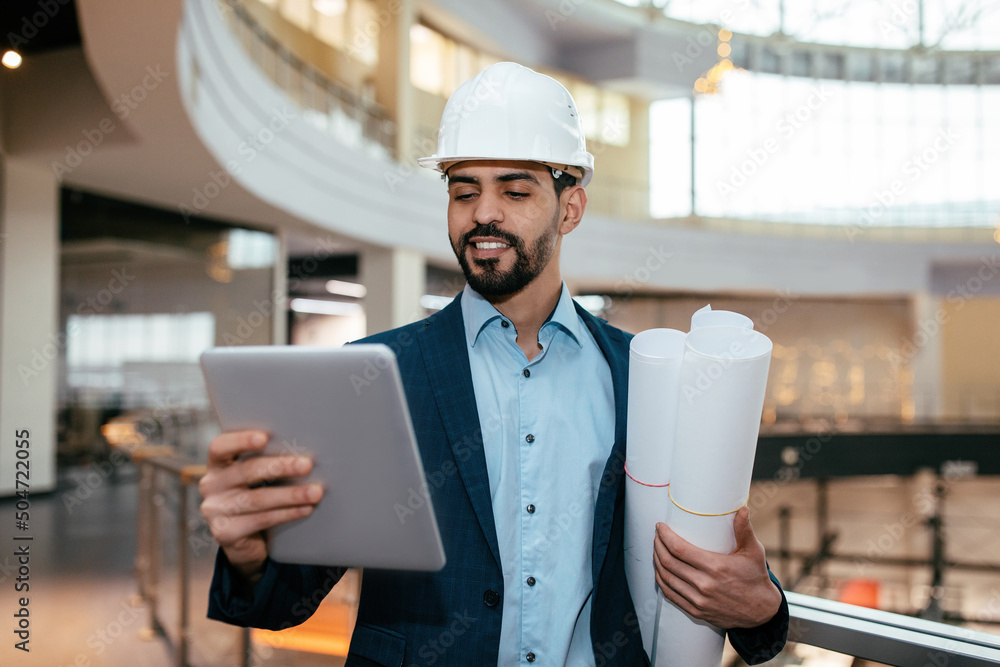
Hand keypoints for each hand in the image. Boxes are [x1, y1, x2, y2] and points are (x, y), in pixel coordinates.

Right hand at [198, 430, 323, 583]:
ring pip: (258, 499)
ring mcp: (215, 511)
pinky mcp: (225, 533)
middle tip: (307, 465)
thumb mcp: (255, 478)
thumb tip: (302, 452)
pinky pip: (261, 520)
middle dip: (280, 467)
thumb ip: (266, 462)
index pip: (220, 447)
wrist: (245, 540)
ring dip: (291, 494)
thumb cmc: (256, 495)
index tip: (265, 437)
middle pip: (246, 471)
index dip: (241, 441)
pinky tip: (305, 509)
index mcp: (217, 465)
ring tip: (315, 492)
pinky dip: (287, 514)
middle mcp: (211, 486)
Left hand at [653, 506, 781, 628]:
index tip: (660, 526)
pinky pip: (671, 595)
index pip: (679, 549)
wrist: (761, 611)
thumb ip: (744, 529)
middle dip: (658, 546)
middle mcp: (704, 585)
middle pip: (669, 562)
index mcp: (715, 567)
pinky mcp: (696, 611)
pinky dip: (662, 582)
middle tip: (656, 535)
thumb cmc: (756, 577)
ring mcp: (699, 600)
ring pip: (667, 579)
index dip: (665, 536)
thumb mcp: (753, 552)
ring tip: (656, 550)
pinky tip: (660, 572)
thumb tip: (742, 508)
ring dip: (657, 562)